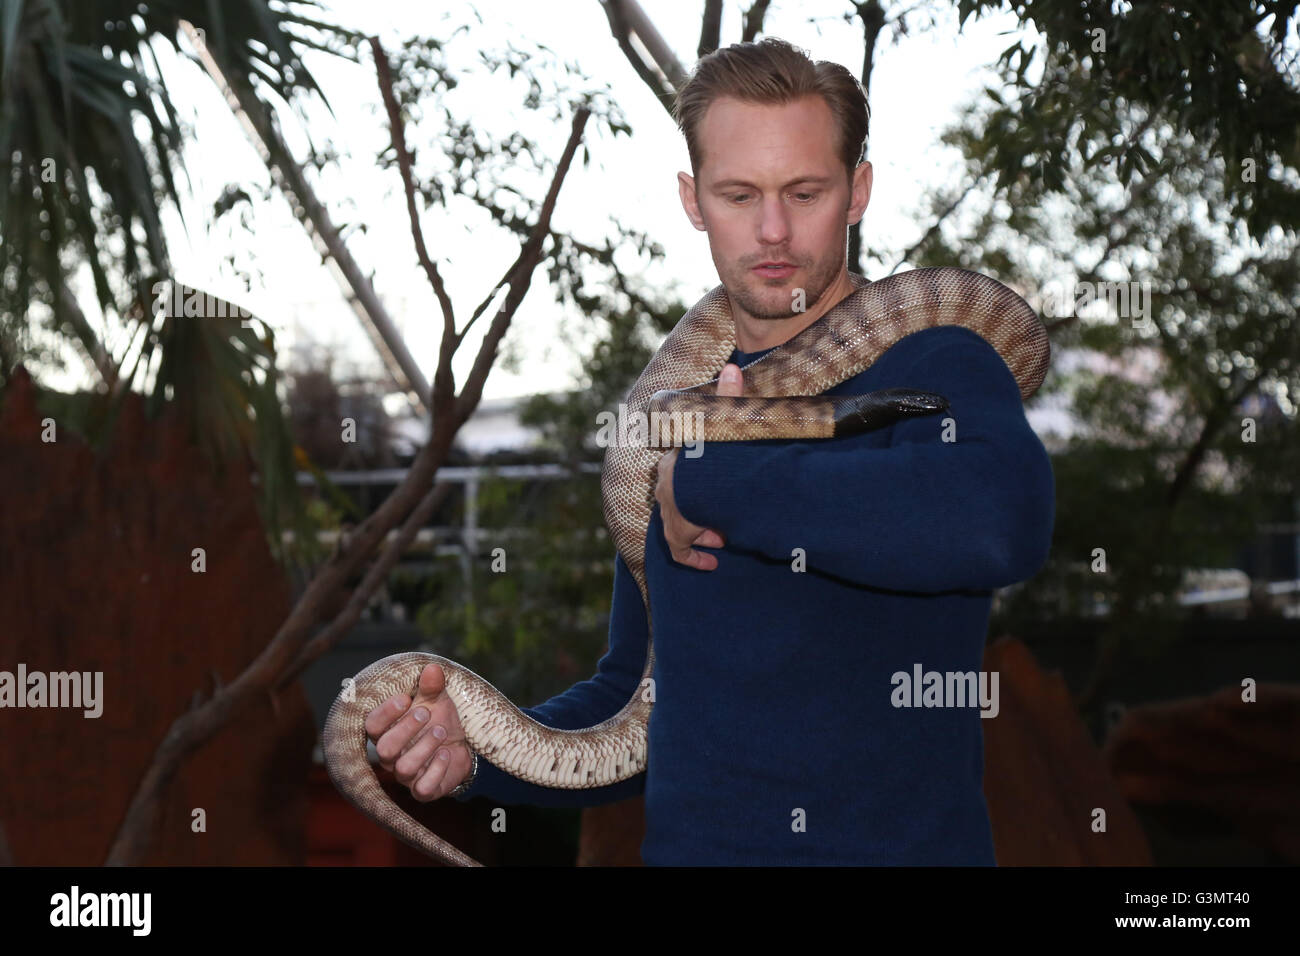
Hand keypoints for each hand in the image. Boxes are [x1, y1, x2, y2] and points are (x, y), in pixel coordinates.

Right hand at [364, 663, 473, 801]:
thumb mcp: (436, 700)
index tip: (405, 698)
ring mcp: (406, 775)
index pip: (372, 725)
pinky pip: (423, 789)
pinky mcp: (424, 790)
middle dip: (405, 729)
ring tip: (440, 731)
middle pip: (384, 748)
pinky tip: (447, 753)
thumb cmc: (438, 719)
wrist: (459, 746)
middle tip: (426, 713)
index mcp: (386, 731)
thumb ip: (432, 686)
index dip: (385, 712)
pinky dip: (436, 770)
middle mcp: (391, 756)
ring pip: (404, 768)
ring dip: (424, 748)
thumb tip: (432, 668)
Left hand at [654, 362, 742, 570]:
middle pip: (679, 499)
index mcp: (676, 460)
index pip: (678, 473)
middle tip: (719, 518)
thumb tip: (732, 366)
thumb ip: (730, 398)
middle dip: (699, 510)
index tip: (712, 492)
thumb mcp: (724, 424)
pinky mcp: (676, 533)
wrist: (703, 482)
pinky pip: (682, 551)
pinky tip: (710, 565)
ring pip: (680, 525)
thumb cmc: (717, 452)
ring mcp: (670, 511)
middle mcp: (667, 485)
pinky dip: (695, 558)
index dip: (696, 484)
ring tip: (721, 536)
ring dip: (700, 532)